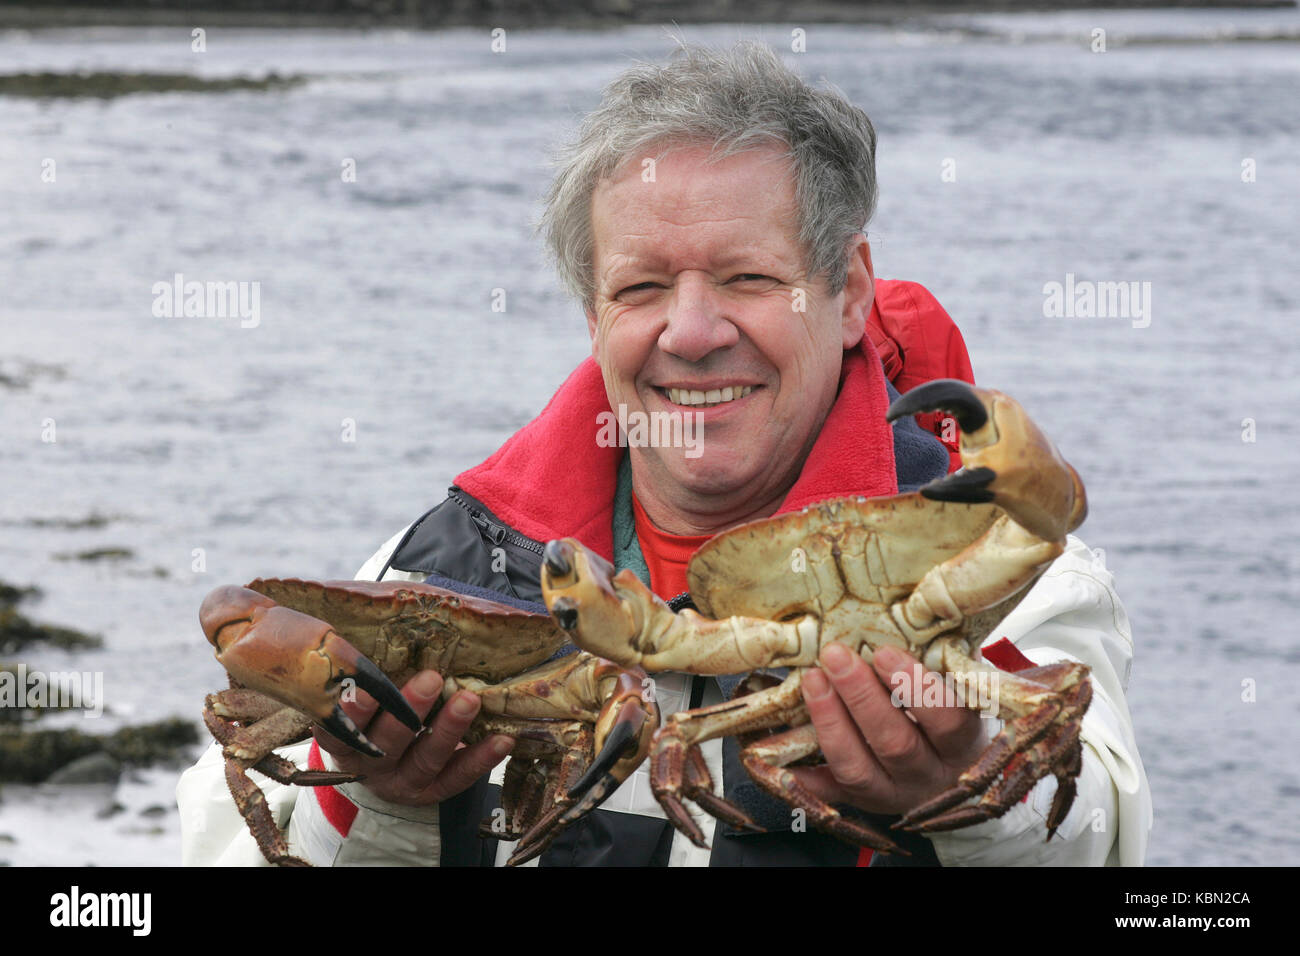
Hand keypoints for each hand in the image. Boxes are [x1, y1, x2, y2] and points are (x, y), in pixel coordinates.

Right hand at [314, 669, 513, 805]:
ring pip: (425, 760)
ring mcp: (401, 781)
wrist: (382, 760)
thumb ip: (363, 656)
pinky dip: (480, 759)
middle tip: (432, 678)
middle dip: (409, 710)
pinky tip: (501, 739)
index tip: (365, 685)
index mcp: (342, 737)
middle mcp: (369, 763)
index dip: (353, 709)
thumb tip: (381, 604)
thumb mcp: (360, 684)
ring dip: (449, 729)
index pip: (340, 728)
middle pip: (387, 742)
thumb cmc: (374, 703)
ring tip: (469, 701)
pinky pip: (458, 778)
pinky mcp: (432, 792)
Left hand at [793, 643, 988, 815]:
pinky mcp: (858, 802)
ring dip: (830, 721)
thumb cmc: (948, 711)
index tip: (884, 651)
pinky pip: (826, 795)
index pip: (946, 720)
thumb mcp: (956, 688)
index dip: (915, 687)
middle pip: (896, 744)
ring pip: (858, 769)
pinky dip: (802, 775)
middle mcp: (929, 777)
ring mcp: (892, 794)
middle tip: (835, 655)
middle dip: (861, 697)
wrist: (944, 771)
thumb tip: (915, 613)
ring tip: (813, 679)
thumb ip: (941, 661)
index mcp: (962, 745)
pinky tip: (776, 752)